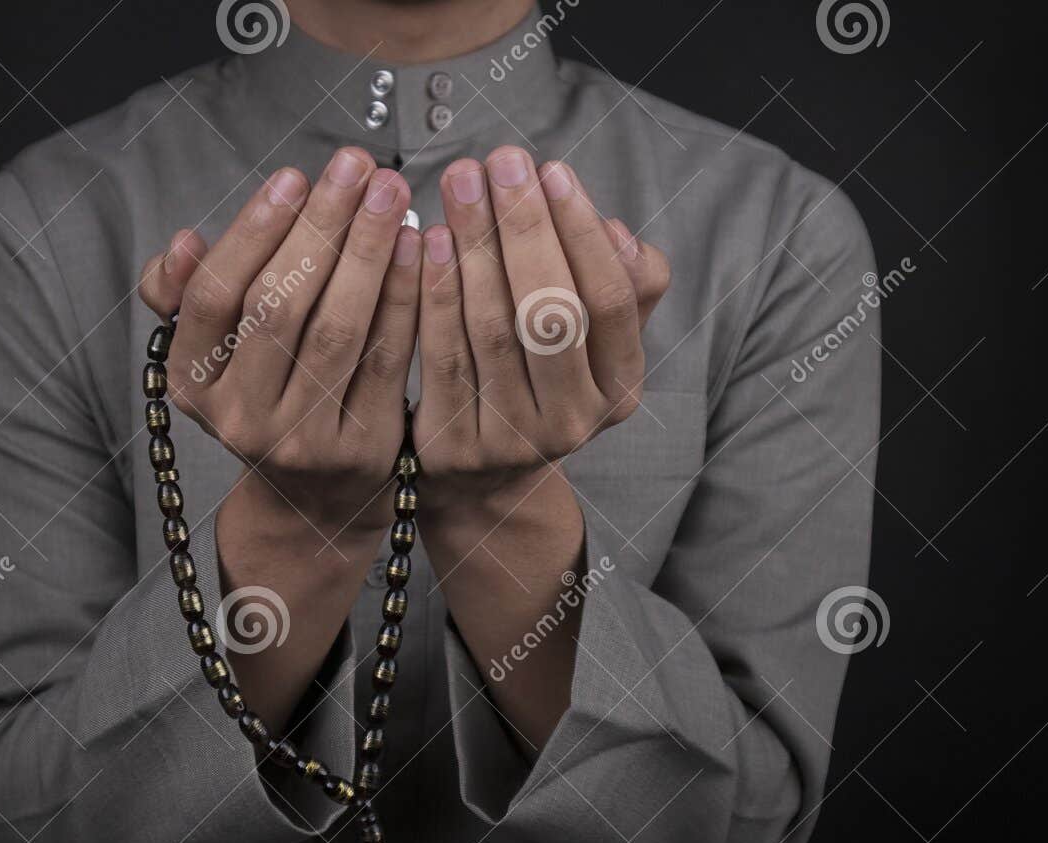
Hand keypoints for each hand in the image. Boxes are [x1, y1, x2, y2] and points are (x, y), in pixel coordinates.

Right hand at [134, 148, 421, 732]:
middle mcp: (240, 417)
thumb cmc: (270, 393)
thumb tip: (181, 244)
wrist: (316, 498)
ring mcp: (303, 439)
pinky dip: (404, 296)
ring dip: (368, 252)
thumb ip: (189, 296)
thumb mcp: (217, 353)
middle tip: (358, 166)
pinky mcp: (364, 448)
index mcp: (194, 381)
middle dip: (322, 228)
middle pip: (280, 308)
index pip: (214, 297)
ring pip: (338, 330)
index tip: (293, 176)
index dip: (252, 232)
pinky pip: (388, 358)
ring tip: (392, 193)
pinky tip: (422, 247)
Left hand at [413, 146, 670, 514]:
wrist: (484, 477)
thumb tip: (617, 231)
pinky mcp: (453, 445)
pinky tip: (427, 240)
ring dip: (476, 246)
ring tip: (461, 184)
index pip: (611, 299)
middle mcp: (574, 421)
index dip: (581, 232)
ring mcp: (513, 439)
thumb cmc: (541, 378)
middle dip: (524, 226)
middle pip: (551, 311)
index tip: (551, 169)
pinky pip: (442, 355)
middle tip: (500, 160)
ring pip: (493, 329)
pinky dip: (435, 293)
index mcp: (620, 387)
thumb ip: (621, 287)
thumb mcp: (594, 342)